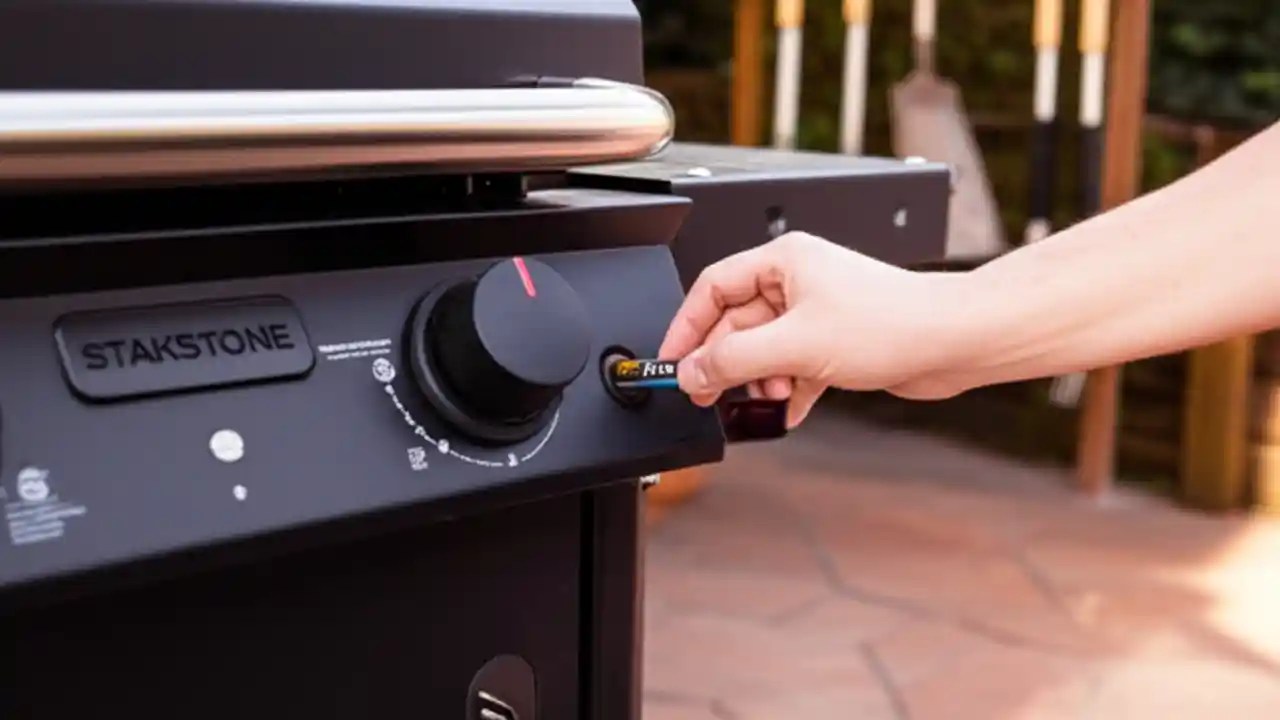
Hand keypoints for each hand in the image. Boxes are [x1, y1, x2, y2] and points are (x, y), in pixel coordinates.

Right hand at [658, 232, 966, 427]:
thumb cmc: (894, 322)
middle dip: (723, 362)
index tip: (670, 360)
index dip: (685, 325)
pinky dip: (787, 390)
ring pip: (764, 349)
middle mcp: (798, 282)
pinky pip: (793, 367)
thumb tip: (692, 372)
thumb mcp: (795, 345)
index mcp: (783, 261)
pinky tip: (789, 408)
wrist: (953, 342)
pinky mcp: (836, 342)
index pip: (712, 287)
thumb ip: (733, 360)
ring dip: (758, 380)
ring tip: (765, 398)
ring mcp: (817, 313)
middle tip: (706, 393)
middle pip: (736, 323)